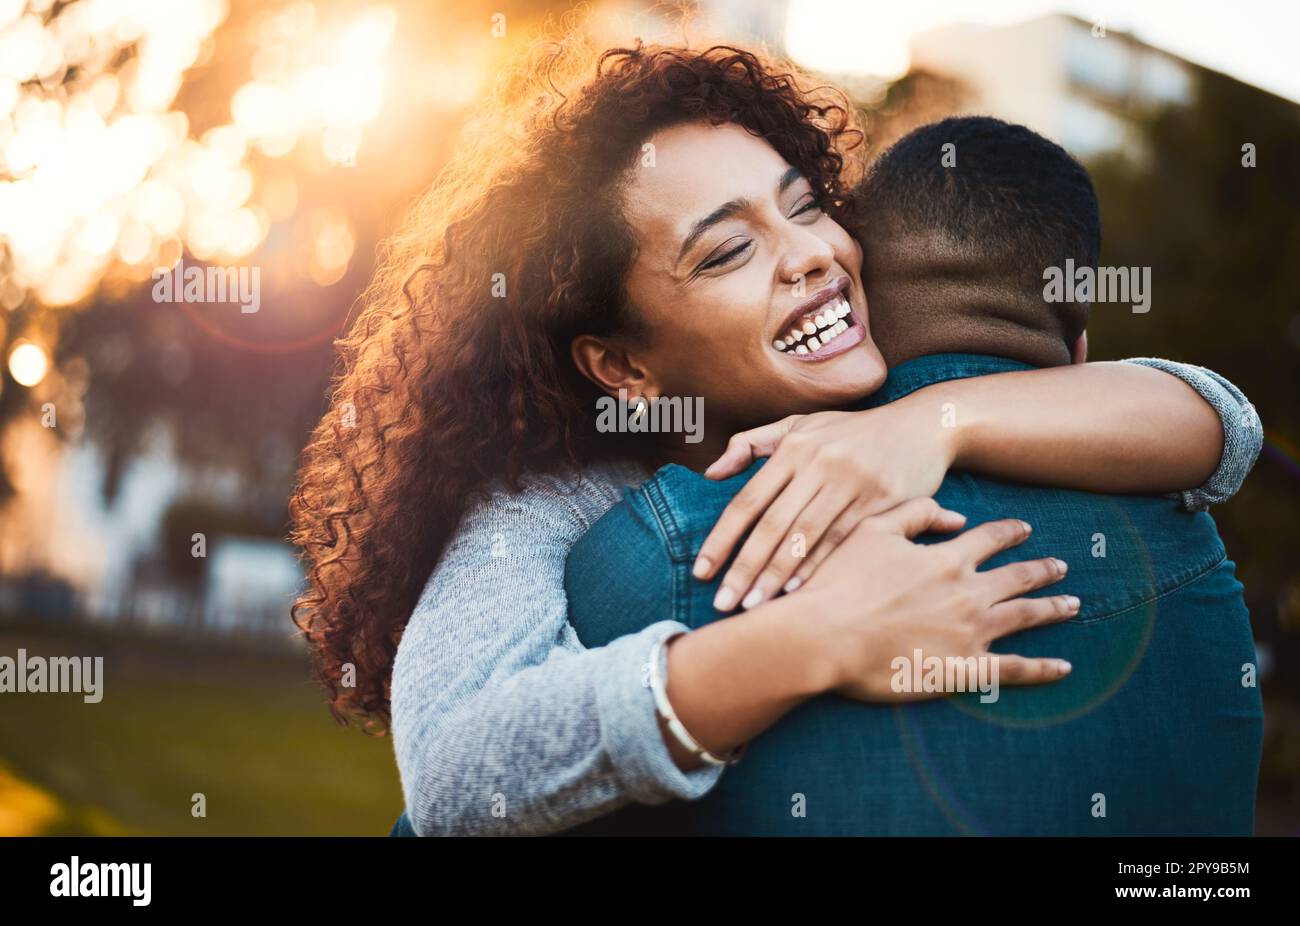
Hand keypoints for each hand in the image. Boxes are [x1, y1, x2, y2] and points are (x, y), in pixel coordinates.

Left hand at [696, 398, 955, 611]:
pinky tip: (798, 592)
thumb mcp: (802, 424)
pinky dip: (818, 567)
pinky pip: (842, 539)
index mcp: (793, 447)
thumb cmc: (853, 431)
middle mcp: (819, 462)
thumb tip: (710, 472)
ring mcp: (851, 481)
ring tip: (754, 605)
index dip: (722, 539)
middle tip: (721, 602)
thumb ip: (753, 443)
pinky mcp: (882, 500)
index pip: (747, 501)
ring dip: (777, 575)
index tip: (701, 571)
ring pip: (806, 536)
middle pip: (772, 524)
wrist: (923, 425)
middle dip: (744, 567)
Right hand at [790, 498, 1076, 700]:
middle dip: (1043, 569)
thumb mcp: (872, 530)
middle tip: (1062, 566)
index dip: (1010, 531)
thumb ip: (916, 515)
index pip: (990, 538)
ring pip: (1024, 617)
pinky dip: (1042, 669)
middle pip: (1017, 577)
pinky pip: (1014, 670)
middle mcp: (967, 593)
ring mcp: (970, 633)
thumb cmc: (841, 581)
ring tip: (1072, 604)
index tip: (1025, 528)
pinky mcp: (964, 670)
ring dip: (1052, 609)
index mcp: (946, 559)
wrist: (825, 634)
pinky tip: (1064, 668)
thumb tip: (956, 516)